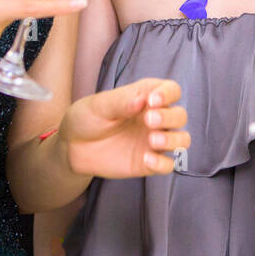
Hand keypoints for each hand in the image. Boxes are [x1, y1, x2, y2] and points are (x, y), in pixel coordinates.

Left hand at [61, 78, 188, 177]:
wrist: (73, 147)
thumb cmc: (88, 118)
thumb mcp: (100, 105)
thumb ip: (121, 101)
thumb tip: (142, 100)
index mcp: (146, 97)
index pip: (171, 90)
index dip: (168, 94)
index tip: (152, 101)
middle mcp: (156, 118)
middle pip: (180, 115)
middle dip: (169, 117)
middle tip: (148, 121)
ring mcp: (153, 141)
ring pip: (181, 140)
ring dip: (173, 140)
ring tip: (152, 140)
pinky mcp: (148, 163)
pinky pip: (167, 165)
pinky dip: (162, 163)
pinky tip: (146, 159)